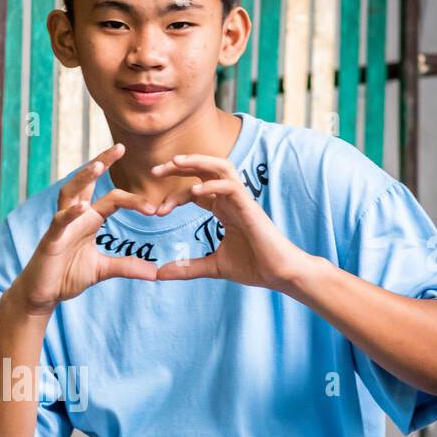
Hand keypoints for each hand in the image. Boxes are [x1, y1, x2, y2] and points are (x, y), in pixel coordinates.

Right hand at [12, 143, 160, 314]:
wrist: (42, 294)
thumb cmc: (66, 276)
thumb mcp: (102, 270)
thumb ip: (127, 267)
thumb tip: (155, 272)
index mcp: (89, 220)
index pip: (113, 199)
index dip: (133, 200)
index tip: (154, 210)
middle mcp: (75, 217)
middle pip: (87, 182)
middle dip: (101, 163)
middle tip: (120, 147)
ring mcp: (61, 226)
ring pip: (70, 193)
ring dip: (83, 178)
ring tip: (98, 166)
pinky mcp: (50, 240)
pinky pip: (59, 222)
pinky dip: (70, 213)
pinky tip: (82, 207)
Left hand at [151, 154, 309, 290]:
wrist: (281, 275)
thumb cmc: (254, 267)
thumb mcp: (213, 267)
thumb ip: (187, 268)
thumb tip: (159, 274)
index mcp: (223, 209)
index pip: (195, 189)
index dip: (175, 195)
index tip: (157, 210)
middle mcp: (232, 200)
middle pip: (205, 169)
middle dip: (180, 166)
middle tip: (155, 171)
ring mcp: (242, 201)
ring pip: (221, 167)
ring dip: (198, 161)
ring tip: (175, 163)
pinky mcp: (251, 208)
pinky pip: (232, 186)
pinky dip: (213, 184)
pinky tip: (195, 190)